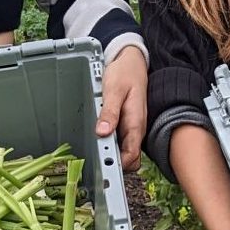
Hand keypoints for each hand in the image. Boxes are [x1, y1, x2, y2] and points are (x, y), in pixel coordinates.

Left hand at [97, 45, 146, 171]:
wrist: (133, 62)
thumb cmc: (125, 74)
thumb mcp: (114, 90)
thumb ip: (109, 112)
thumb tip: (102, 132)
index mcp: (135, 123)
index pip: (131, 155)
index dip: (118, 165)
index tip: (101, 167)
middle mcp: (136, 129)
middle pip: (130, 159)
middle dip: (115, 165)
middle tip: (93, 161)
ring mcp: (132, 128)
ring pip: (125, 152)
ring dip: (111, 155)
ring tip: (92, 151)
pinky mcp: (127, 125)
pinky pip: (121, 142)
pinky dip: (111, 145)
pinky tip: (98, 139)